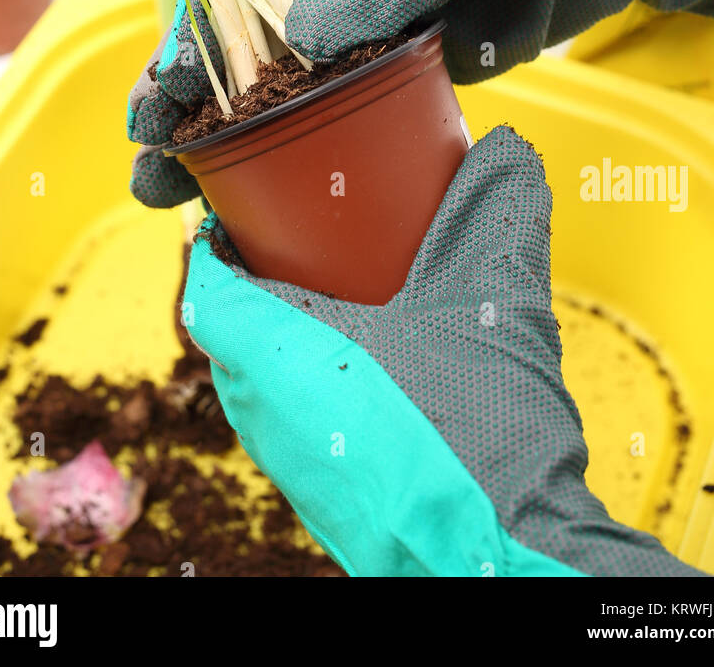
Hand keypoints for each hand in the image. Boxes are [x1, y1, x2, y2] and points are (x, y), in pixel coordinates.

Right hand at [128, 0, 713, 205]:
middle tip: (152, 172)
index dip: (187, 41)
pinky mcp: (405, 66)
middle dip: (190, 105)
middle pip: (241, 42)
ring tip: (187, 201)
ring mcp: (368, 24)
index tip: (161, 102)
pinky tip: (270, 196)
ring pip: (283, 86)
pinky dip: (305, 150)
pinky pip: (343, 111)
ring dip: (234, 140)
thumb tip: (296, 43)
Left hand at [183, 126, 704, 577]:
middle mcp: (267, 416)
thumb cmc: (477, 442)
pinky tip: (378, 368)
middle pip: (229, 334)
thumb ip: (497, 214)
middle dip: (256, 284)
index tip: (240, 211)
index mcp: (277, 357)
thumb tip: (508, 150)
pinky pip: (293, 424)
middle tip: (302, 243)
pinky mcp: (324, 498)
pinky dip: (312, 384)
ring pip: (260, 384)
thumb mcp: (491, 302)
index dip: (215, 241)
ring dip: (284, 338)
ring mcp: (291, 467)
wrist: (504, 563)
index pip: (205, 287)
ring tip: (341, 298)